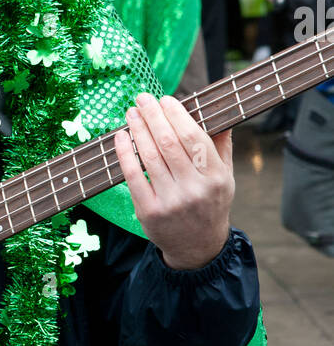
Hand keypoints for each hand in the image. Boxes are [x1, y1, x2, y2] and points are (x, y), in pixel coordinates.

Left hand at [113, 94, 233, 269]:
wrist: (197, 247)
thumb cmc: (210, 204)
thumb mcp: (225, 176)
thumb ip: (220, 144)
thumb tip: (218, 111)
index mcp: (215, 177)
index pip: (193, 137)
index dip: (176, 114)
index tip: (165, 99)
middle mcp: (194, 189)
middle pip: (168, 142)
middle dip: (153, 115)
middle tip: (142, 98)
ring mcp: (170, 201)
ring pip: (150, 156)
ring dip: (138, 129)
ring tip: (131, 112)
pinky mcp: (149, 211)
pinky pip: (133, 175)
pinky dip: (125, 153)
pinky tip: (121, 136)